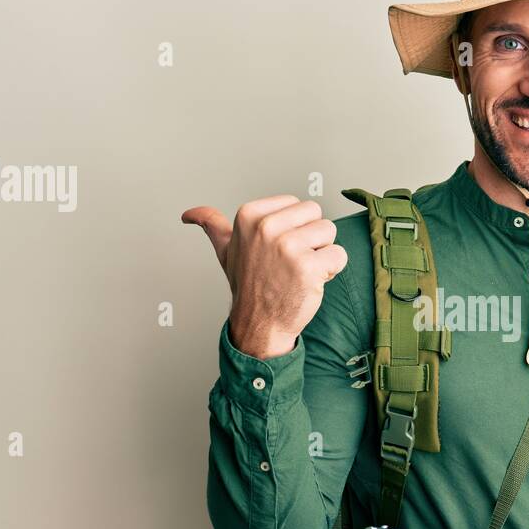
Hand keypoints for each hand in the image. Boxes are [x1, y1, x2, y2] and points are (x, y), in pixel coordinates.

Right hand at [182, 196, 346, 357]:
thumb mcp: (225, 251)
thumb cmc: (248, 285)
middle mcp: (266, 227)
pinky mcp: (308, 266)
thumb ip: (212, 225)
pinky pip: (339, 255)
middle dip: (311, 238)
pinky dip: (332, 270)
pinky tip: (310, 282)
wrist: (258, 324)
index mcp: (248, 215)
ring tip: (300, 270)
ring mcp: (287, 247)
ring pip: (330, 232)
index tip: (276, 251)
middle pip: (316, 214)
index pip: (298, 204)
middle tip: (290, 262)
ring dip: (322, 254)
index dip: (295, 228)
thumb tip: (189, 214)